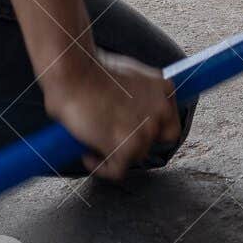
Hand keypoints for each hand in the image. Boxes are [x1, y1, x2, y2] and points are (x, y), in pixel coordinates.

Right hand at [43, 51, 181, 180]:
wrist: (73, 75)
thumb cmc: (93, 71)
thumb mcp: (131, 75)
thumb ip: (142, 95)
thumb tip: (135, 114)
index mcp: (164, 89)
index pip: (168, 122)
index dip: (149, 128)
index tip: (131, 129)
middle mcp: (161, 110)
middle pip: (153, 141)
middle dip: (133, 141)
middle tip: (111, 135)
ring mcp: (146, 130)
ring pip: (135, 156)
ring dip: (116, 153)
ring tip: (94, 143)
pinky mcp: (127, 146)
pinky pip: (117, 171)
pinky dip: (102, 168)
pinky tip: (89, 157)